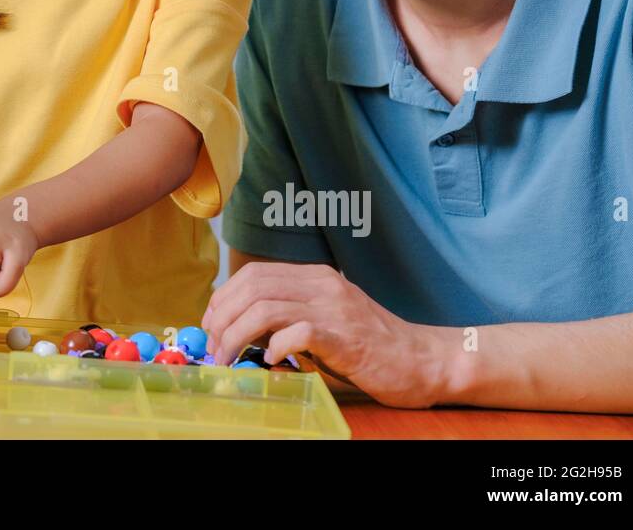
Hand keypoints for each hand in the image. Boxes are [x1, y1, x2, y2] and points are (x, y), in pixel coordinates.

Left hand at [201, 262, 453, 407]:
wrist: (422, 360)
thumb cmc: (370, 345)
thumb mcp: (325, 319)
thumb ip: (290, 315)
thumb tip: (241, 328)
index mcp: (315, 276)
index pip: (254, 274)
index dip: (224, 297)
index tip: (210, 323)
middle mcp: (322, 285)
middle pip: (253, 287)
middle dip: (222, 316)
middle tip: (212, 346)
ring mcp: (334, 308)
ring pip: (265, 308)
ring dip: (236, 335)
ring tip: (228, 358)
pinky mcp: (344, 337)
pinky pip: (297, 332)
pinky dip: (274, 346)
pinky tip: (268, 360)